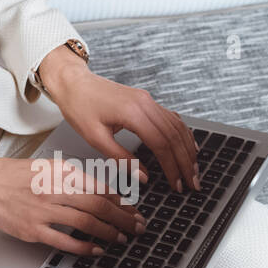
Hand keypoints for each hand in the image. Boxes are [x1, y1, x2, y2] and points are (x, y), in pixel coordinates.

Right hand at [0, 155, 144, 255]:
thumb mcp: (46, 168)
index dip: (121, 202)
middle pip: (99, 206)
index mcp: (60, 171)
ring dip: (109, 233)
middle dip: (123, 218)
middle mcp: (54, 189)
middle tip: (138, 226)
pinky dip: (84, 247)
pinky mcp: (32, 230)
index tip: (133, 210)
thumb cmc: (11, 176)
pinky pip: (65, 241)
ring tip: (122, 239)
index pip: (100, 187)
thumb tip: (103, 194)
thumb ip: (73, 180)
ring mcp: (43, 211)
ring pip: (86, 223)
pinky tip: (97, 250)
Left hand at [37, 45, 199, 192]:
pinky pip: (171, 118)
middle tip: (192, 183)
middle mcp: (145, 103)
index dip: (172, 167)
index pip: (161, 144)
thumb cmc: (79, 107)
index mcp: (132, 113)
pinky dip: (182, 134)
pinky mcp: (146, 100)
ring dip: (187, 149)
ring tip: (193, 170)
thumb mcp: (95, 138)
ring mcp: (148, 100)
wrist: (74, 83)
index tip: (176, 184)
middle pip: (175, 136)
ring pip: (177, 126)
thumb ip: (121, 159)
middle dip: (185, 162)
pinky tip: (188, 146)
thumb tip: (143, 177)